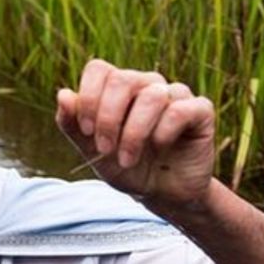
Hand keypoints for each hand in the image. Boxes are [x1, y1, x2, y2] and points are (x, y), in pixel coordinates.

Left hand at [55, 59, 214, 205]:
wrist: (162, 194)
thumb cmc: (127, 168)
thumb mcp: (91, 152)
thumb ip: (73, 125)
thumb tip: (63, 94)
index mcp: (118, 88)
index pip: (99, 69)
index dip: (89, 97)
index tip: (86, 131)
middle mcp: (147, 85)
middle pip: (123, 79)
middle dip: (108, 118)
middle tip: (105, 149)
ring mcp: (174, 95)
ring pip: (152, 96)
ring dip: (134, 132)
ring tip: (129, 159)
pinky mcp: (199, 111)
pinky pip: (180, 110)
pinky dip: (164, 132)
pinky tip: (160, 147)